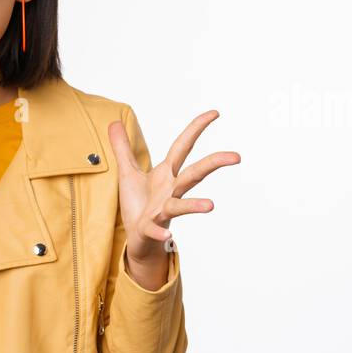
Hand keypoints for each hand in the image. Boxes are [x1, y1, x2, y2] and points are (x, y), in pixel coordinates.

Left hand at [106, 110, 239, 287]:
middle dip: (214, 163)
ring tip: (211, 205)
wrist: (138, 238)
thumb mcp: (127, 171)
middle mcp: (170, 190)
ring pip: (180, 205)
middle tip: (237, 156)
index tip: (215, 114)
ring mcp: (162, 209)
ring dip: (194, 205)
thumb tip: (115, 121)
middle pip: (194, 174)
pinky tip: (167, 235)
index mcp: (166, 173)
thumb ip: (122, 147)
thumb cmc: (138, 204)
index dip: (197, 128)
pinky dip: (161, 232)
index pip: (184, 146)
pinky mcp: (150, 227)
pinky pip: (156, 229)